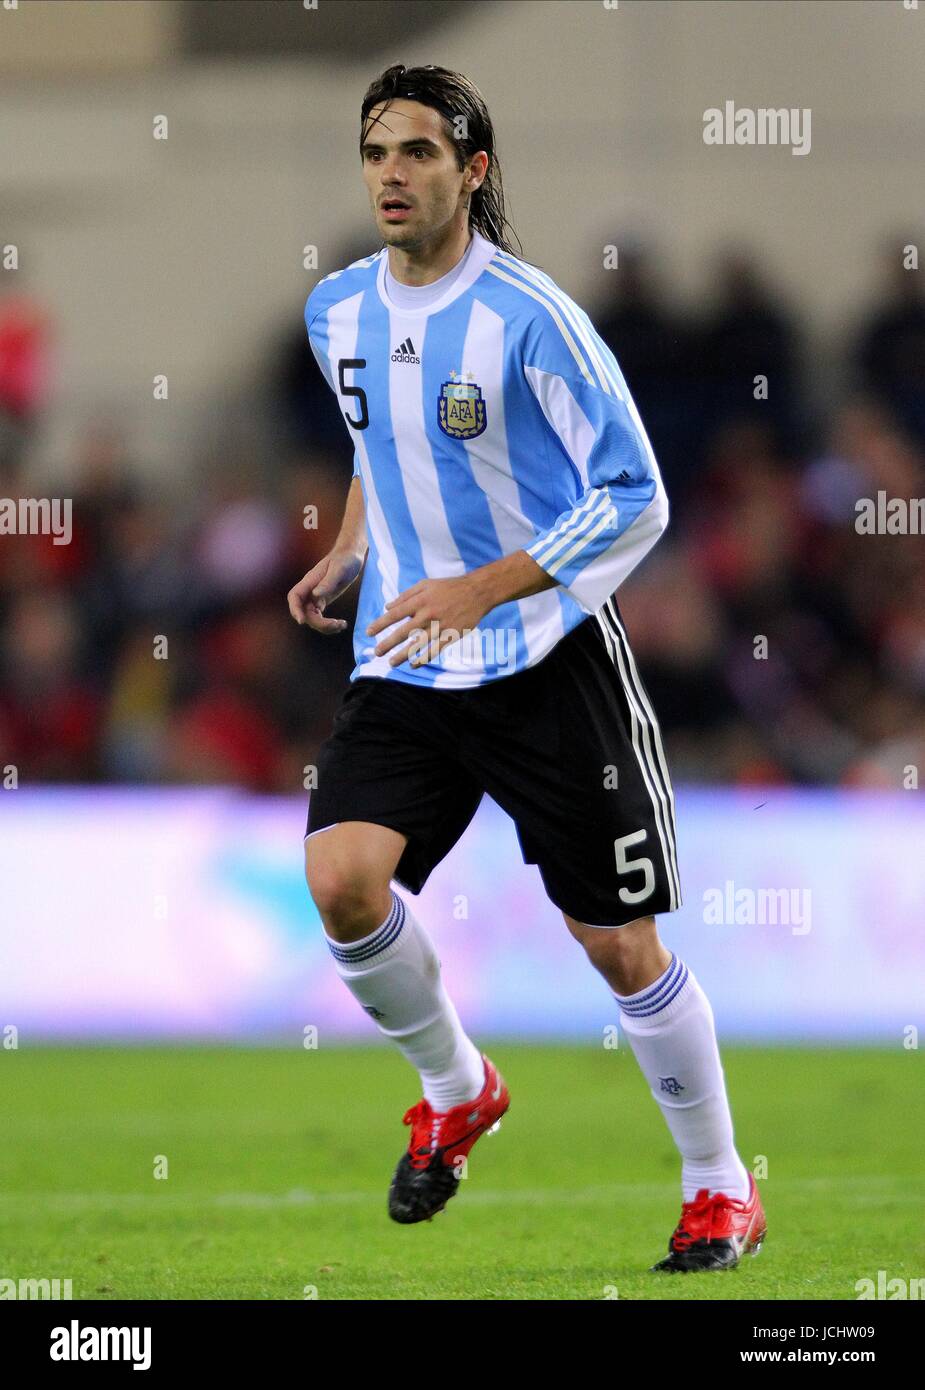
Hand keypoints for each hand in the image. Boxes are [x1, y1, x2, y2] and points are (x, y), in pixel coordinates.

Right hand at [288, 549, 362, 632]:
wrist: (351, 555)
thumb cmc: (345, 558)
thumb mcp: (339, 569)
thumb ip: (328, 582)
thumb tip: (316, 595)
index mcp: (309, 581)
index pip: (294, 597)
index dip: (295, 609)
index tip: (301, 621)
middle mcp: (310, 590)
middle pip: (304, 612)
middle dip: (317, 623)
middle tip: (336, 624)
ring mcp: (316, 597)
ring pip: (312, 617)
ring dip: (325, 626)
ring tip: (342, 625)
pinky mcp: (323, 601)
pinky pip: (321, 617)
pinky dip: (329, 624)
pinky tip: (342, 625)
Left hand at [366, 573, 491, 667]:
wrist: (477, 592)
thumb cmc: (449, 587)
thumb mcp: (425, 585)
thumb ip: (405, 595)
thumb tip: (387, 607)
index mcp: (420, 601)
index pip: (395, 615)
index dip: (380, 624)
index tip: (369, 632)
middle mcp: (428, 614)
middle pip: (403, 632)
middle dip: (387, 644)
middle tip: (377, 652)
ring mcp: (440, 626)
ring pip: (417, 645)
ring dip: (402, 655)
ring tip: (391, 663)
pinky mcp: (451, 635)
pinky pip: (435, 650)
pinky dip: (423, 658)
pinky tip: (414, 664)